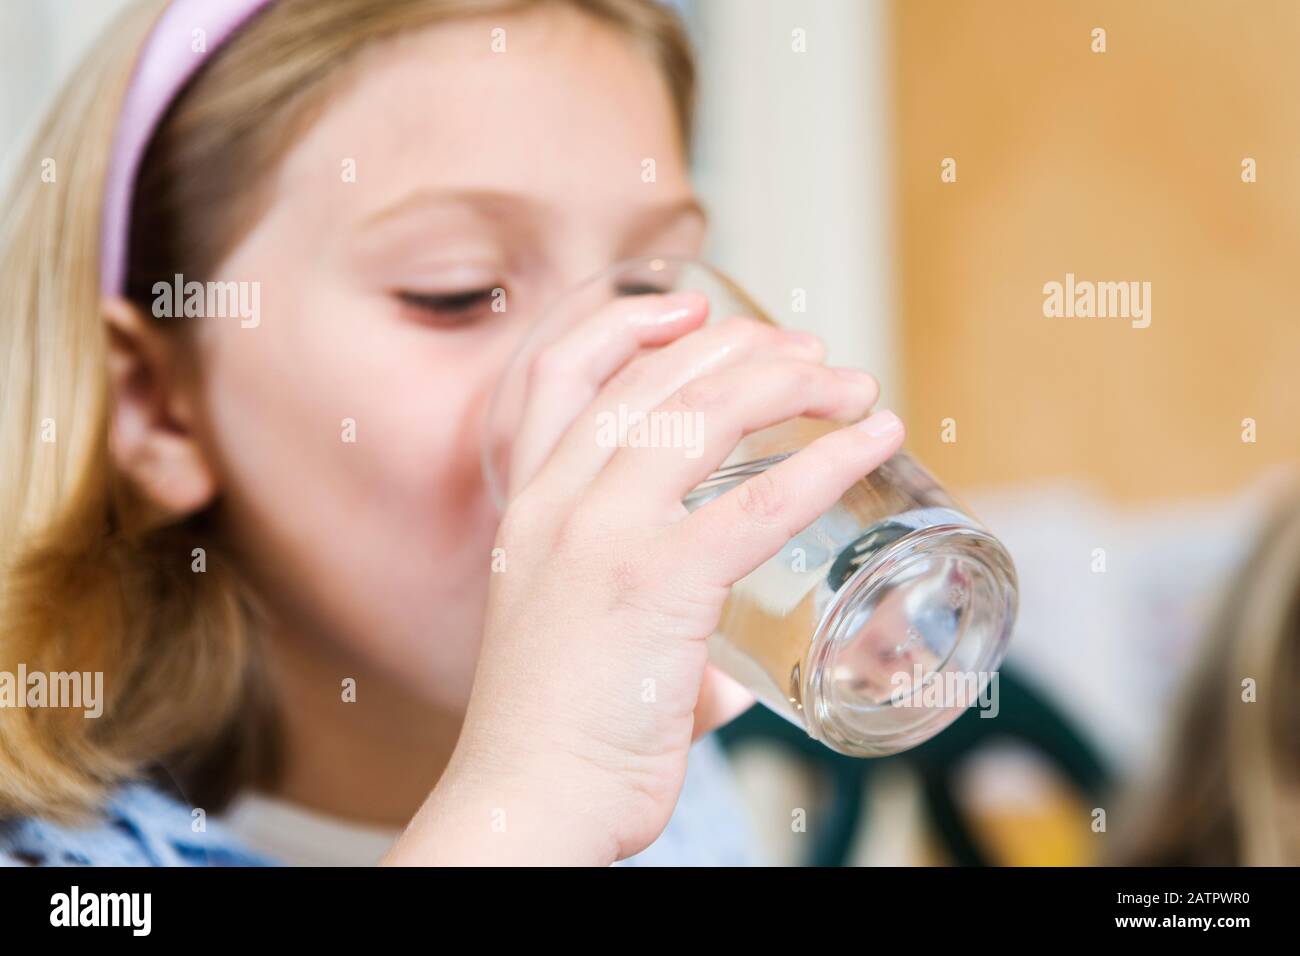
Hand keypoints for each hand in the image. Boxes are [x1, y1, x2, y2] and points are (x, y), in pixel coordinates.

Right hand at [386, 292, 903, 864]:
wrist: (524, 801)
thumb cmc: (555, 736)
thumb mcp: (576, 647)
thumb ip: (657, 641)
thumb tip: (726, 674)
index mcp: (526, 506)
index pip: (559, 373)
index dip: (628, 321)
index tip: (692, 307)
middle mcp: (557, 502)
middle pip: (656, 377)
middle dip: (744, 347)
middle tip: (809, 356)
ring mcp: (603, 536)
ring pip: (706, 413)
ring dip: (791, 383)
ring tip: (850, 384)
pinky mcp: (658, 582)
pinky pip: (761, 500)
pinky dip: (829, 460)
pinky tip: (874, 439)